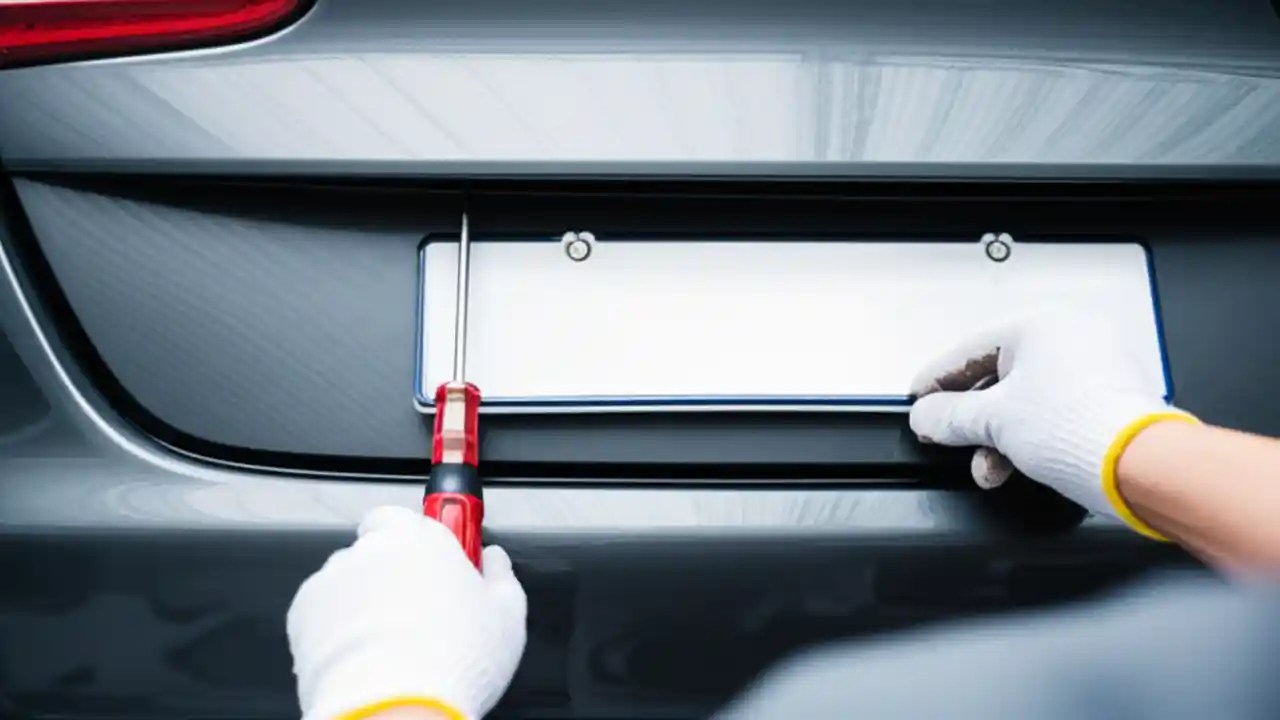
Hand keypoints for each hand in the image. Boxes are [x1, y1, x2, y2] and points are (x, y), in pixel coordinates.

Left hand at [287, 506, 526, 719]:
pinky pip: (321, 610)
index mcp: (423, 538)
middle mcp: (374, 549)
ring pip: (348, 578)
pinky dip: (335, 626)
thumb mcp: (507, 616)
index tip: (434, 559)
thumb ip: (501, 575)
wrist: (395, 708)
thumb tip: (496, 562)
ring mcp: (334, 579)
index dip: (420, 540)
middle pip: (377, 545)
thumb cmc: (452, 664)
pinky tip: (364, 652)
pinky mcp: (303, 613)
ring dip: (362, 597)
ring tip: (388, 638)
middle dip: (391, 568)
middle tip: (414, 604)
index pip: (410, 516)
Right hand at [908, 312, 1193, 535]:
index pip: (971, 351)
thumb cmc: (1079, 429)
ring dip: (999, 437)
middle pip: (999, 378)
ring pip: (1027, 400)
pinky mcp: (1110, 400)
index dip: (937, 381)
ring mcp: (1096, 369)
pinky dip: (1030, 438)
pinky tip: (1015, 464)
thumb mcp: (992, 421)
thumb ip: (947, 416)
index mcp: (1042, 325)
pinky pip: (1055, 413)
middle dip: (971, 420)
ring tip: (988, 466)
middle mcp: (1073, 338)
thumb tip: (926, 416)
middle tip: (948, 438)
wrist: (1140, 466)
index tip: (919, 401)